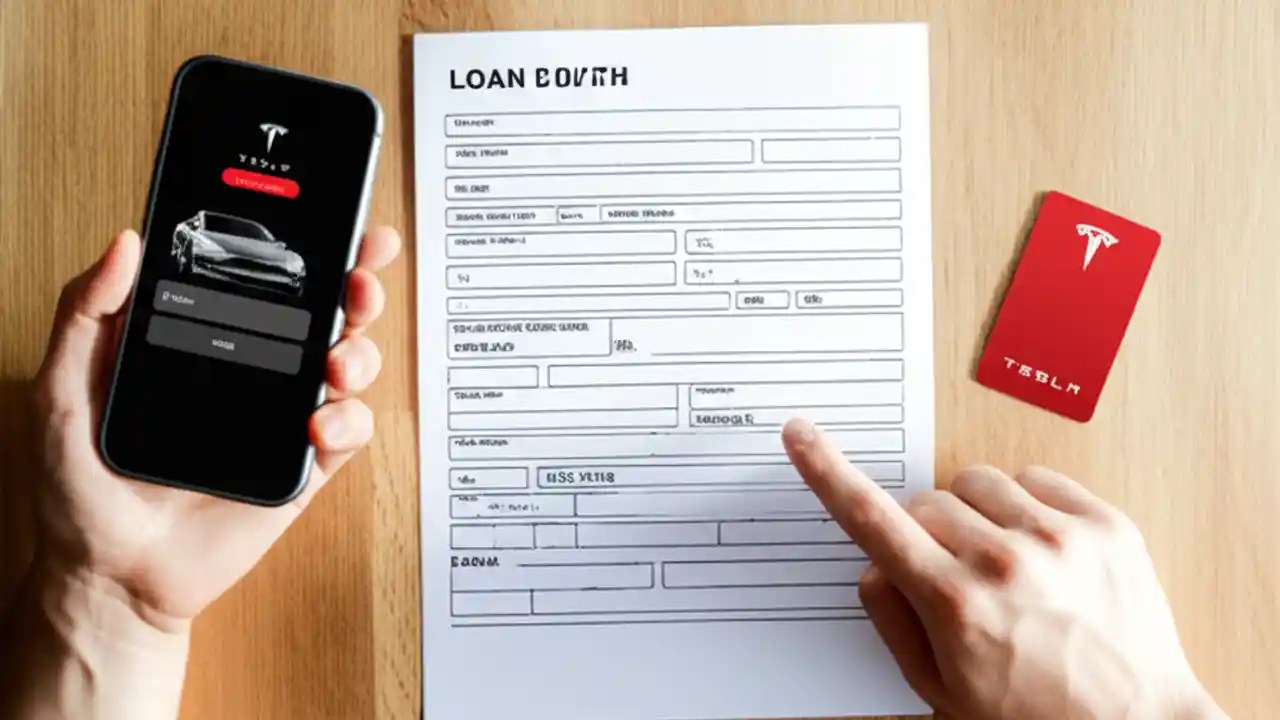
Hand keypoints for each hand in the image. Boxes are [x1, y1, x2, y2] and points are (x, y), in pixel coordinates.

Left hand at [31, 226, 399, 624]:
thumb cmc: (81, 487)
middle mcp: (255, 372)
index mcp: (207, 342)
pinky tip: (316, 425)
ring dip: (358, 353)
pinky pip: (348, 432)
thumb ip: (85, 313)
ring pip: (350, 365)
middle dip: (357, 287)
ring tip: (334, 365)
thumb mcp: (65, 388)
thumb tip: (123, 244)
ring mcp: (283, 417)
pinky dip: (347, 422)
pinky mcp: (303, 467)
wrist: (110, 574)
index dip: (310, 246)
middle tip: (357, 282)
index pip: (267, 279)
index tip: (335, 220)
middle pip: (327, 312)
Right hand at [781, 419, 1227, 719]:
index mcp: (954, 603)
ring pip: (977, 482)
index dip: (828, 472)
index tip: (802, 436)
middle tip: (952, 577)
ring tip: (1002, 564)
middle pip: (926, 503)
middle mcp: (1004, 560)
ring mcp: (1059, 537)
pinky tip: (1038, 551)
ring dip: (975, 514)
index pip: (871, 519)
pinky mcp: (1104, 524)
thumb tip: (876, 564)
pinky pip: (1036, 478)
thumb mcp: (942, 690)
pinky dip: (1026, 506)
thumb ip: (894, 621)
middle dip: (927, 534)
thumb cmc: (1037, 718)